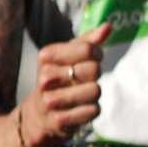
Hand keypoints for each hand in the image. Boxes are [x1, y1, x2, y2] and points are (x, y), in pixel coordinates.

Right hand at [18, 22, 108, 146]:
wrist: (39, 115)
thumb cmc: (60, 79)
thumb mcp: (68, 57)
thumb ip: (88, 41)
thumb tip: (108, 26)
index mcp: (46, 56)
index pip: (88, 49)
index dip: (96, 54)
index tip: (91, 59)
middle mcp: (45, 77)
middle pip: (93, 69)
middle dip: (95, 76)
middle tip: (83, 80)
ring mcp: (51, 100)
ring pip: (95, 91)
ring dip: (94, 94)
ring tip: (81, 96)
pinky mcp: (60, 120)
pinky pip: (94, 111)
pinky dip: (92, 110)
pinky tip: (79, 109)